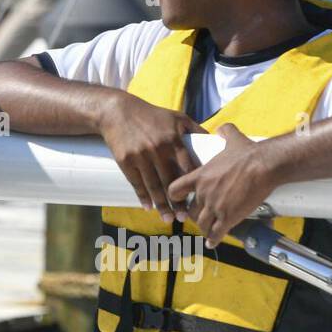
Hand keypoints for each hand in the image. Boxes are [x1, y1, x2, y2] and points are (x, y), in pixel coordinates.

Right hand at [98, 92, 206, 218]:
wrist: (117, 112)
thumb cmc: (151, 115)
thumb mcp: (176, 117)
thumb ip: (195, 128)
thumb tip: (213, 140)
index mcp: (173, 140)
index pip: (188, 167)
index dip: (194, 185)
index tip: (200, 200)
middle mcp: (158, 150)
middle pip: (170, 181)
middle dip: (178, 202)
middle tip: (185, 218)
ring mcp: (140, 156)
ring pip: (153, 186)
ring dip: (161, 205)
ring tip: (168, 219)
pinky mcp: (125, 161)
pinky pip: (136, 183)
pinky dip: (142, 197)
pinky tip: (148, 207)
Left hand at [166, 124, 277, 246]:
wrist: (264, 166)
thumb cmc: (248, 152)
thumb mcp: (232, 138)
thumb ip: (224, 132)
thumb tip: (222, 129)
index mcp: (200, 176)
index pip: (175, 189)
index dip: (176, 196)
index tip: (180, 199)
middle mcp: (204, 193)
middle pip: (190, 210)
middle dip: (194, 215)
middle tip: (199, 217)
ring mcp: (215, 206)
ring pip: (202, 223)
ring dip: (204, 228)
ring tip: (207, 231)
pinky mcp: (228, 217)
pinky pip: (216, 233)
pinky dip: (213, 239)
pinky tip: (212, 243)